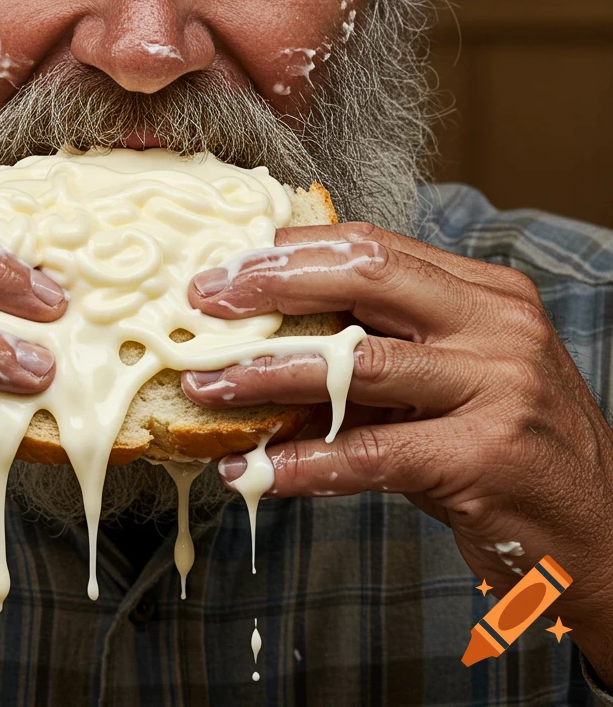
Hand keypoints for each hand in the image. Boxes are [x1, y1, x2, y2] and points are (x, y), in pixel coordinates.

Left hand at [182, 221, 612, 677]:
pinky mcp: (483, 458)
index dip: (292, 252)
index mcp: (486, 293)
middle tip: (205, 302)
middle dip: (271, 285)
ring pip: (356, 364)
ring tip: (206, 383)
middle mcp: (497, 327)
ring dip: (266, 374)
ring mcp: (497, 388)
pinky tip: (252, 471)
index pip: (375, 247)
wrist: (601, 533)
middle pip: (364, 279)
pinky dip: (300, 463)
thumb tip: (271, 338)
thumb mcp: (454, 376)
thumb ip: (383, 346)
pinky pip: (369, 454)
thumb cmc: (506, 444)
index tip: (230, 267)